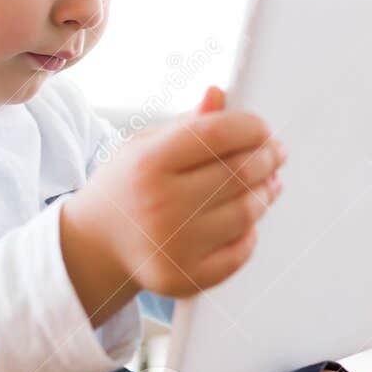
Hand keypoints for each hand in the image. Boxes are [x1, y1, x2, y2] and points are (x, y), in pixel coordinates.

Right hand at [60, 85, 284, 321]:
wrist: (95, 245)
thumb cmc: (128, 186)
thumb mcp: (144, 146)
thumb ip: (186, 124)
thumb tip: (219, 94)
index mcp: (148, 164)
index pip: (218, 134)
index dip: (251, 127)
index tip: (263, 129)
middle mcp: (161, 205)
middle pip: (240, 173)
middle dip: (267, 158)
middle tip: (276, 153)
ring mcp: (174, 246)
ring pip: (248, 212)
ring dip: (266, 193)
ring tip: (269, 183)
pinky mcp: (186, 278)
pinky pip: (241, 251)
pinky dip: (251, 233)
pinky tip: (248, 220)